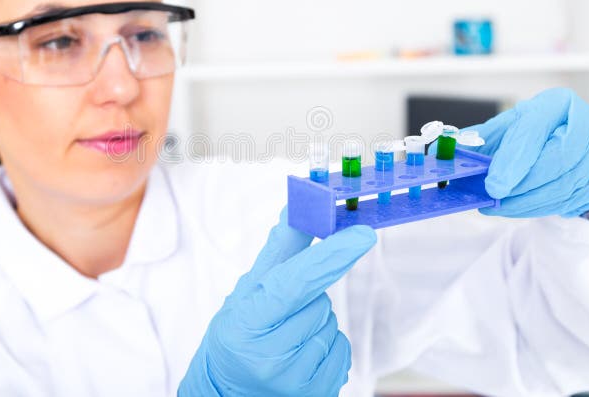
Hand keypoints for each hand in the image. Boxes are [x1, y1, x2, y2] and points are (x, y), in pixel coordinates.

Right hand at [178, 208, 376, 396]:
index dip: (331, 254)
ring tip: (287, 338)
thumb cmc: (236, 336)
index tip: (363, 235)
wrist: (226, 390)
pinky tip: (302, 354)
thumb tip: (295, 209)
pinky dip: (328, 346)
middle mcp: (269, 357)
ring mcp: (294, 381)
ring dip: (317, 322)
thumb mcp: (246, 293)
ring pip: (332, 324)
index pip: (295, 282)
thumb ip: (277, 253)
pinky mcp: (316, 395)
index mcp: (246, 323)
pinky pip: (343, 351)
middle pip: (320, 302)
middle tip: (281, 315)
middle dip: (308, 300)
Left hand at [459, 88, 588, 217]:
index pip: (535, 131)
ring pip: (563, 187)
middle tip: (493, 199)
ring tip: (500, 206)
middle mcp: (587, 125)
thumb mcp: (508, 126)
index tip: (492, 184)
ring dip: (527, 203)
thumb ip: (482, 139)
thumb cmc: (535, 132)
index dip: (513, 161)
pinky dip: (541, 208)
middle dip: (519, 187)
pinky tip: (522, 207)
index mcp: (558, 104)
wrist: (572, 141)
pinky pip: (570, 201)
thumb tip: (451, 154)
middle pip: (554, 163)